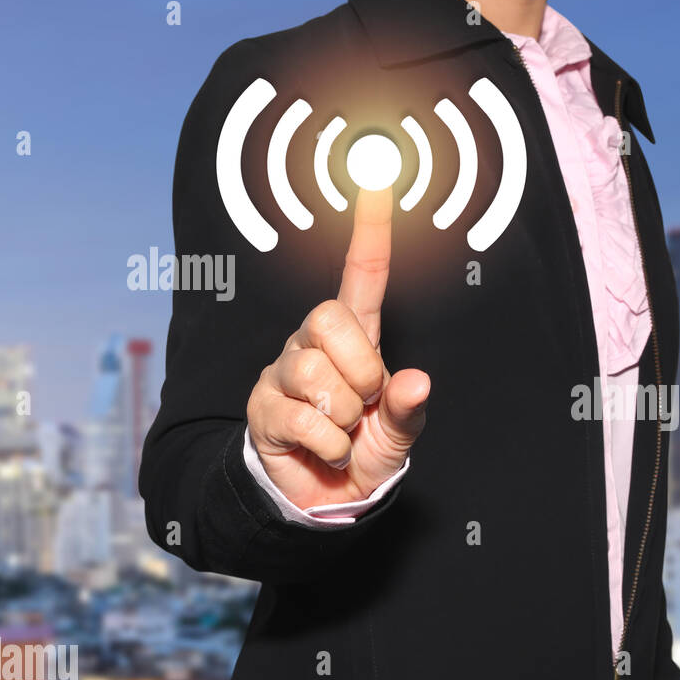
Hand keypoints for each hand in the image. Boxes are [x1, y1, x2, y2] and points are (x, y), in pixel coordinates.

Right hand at [246, 187, 429, 510]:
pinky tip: (329, 449)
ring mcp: (283, 374)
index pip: (362, 278)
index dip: (371, 233)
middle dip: (359, 366)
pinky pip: (302, 418)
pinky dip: (329, 443)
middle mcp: (312, 345)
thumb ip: (410, 407)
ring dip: (343, 413)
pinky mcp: (263, 409)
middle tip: (366, 401)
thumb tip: (416, 381)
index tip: (378, 182)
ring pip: (313, 373)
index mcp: (355, 340)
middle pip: (327, 318)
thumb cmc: (366, 450)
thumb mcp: (400, 432)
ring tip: (345, 430)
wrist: (328, 497)